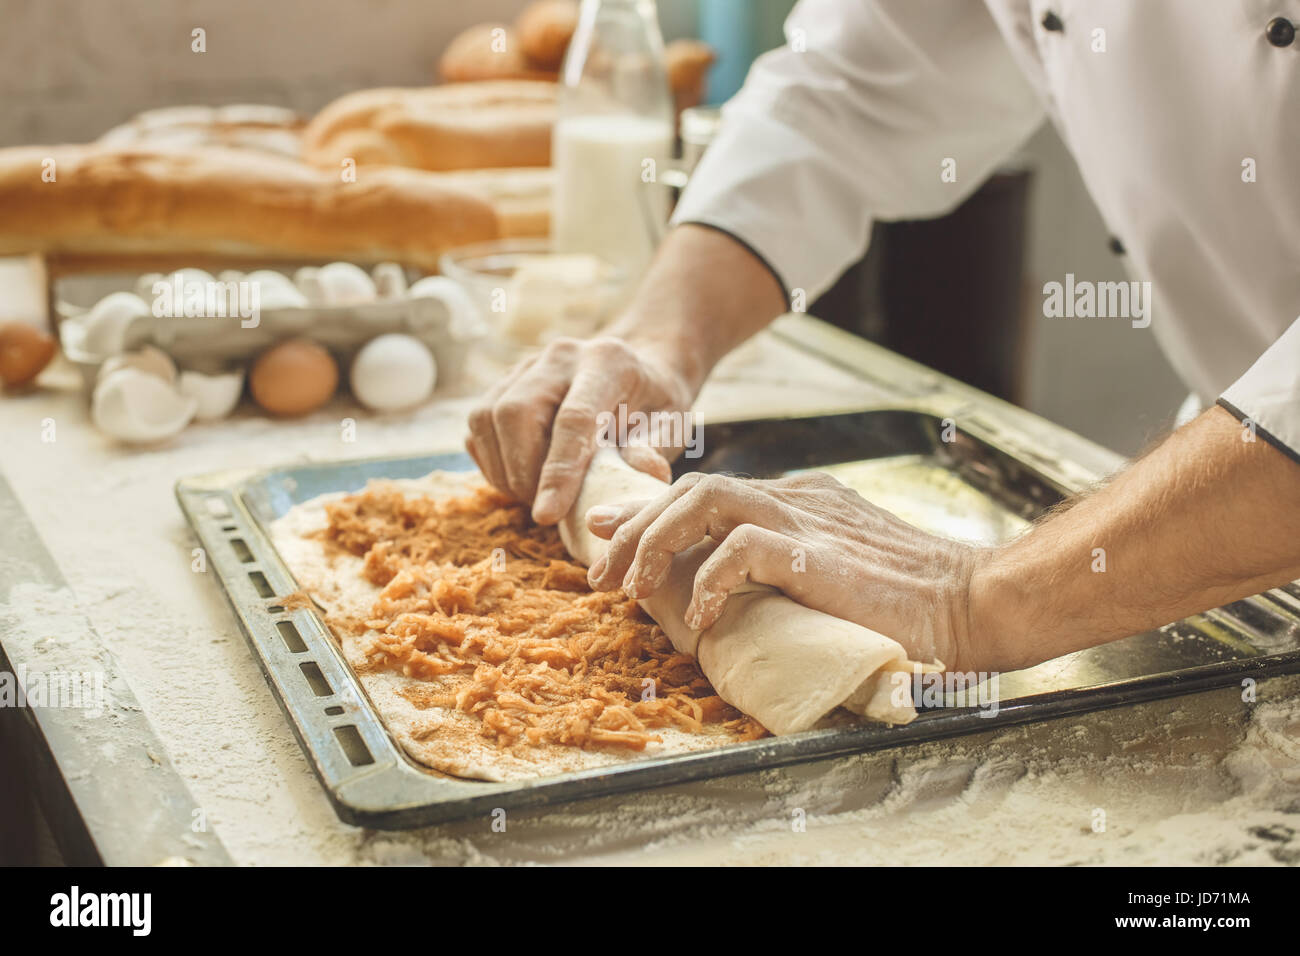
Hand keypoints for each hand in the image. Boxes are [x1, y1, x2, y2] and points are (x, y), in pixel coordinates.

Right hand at [466, 336, 693, 524]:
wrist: (636, 369)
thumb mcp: (671, 424)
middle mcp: (560, 356)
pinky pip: (479, 425)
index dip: (557, 471)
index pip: (573, 418)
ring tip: (533, 497)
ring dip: (504, 470)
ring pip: (487, 417)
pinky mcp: (505, 383)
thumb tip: (643, 471)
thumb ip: (655, 446)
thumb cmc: (655, 404)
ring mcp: (526, 366)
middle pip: (516, 412)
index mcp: (607, 361)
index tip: (547, 515)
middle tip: (543, 509)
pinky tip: (520, 480)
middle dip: (522, 472)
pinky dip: (492, 462)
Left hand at [584, 471, 982, 671]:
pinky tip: (698, 618)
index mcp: (799, 499)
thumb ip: (792, 563)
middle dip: (635, 527)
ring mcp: (805, 520)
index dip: (649, 508)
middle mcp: (795, 498)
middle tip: (602, 573)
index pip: (708, 489)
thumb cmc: (913, 602)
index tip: (608, 530)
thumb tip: (741, 584)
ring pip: (703, 500)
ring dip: (654, 543)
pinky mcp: (814, 552)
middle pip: (691, 488)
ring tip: (631, 590)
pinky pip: (737, 550)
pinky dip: (705, 581)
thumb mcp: (839, 569)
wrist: (977, 603)